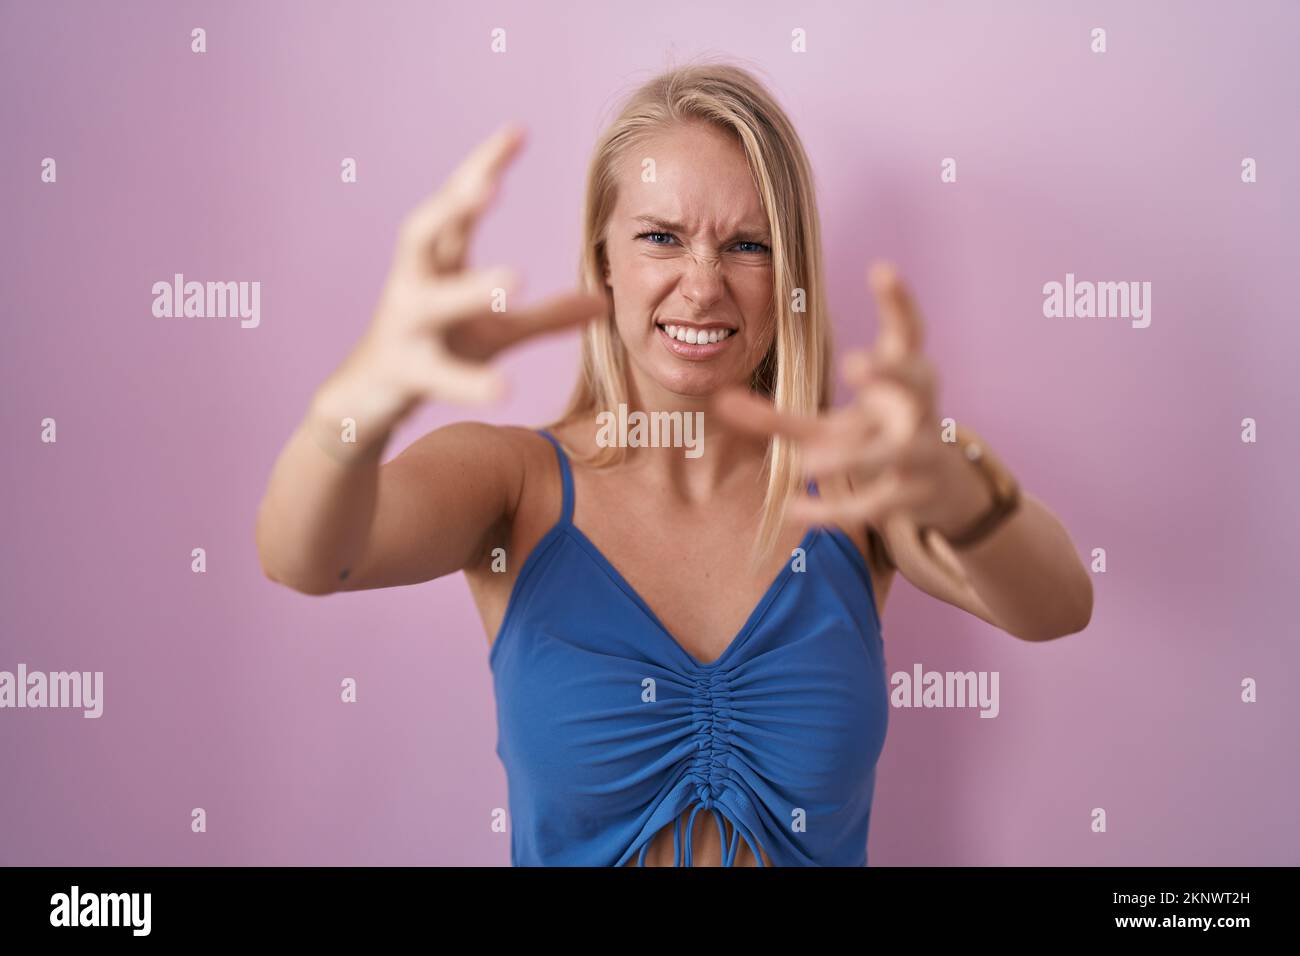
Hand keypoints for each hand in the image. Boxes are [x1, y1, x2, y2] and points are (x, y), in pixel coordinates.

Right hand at [317, 123, 607, 427]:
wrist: (370, 400)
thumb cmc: (439, 350)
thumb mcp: (498, 330)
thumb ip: (549, 315)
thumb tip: (604, 302)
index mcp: (438, 261)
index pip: (458, 203)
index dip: (483, 166)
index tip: (517, 131)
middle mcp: (413, 283)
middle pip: (424, 231)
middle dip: (452, 206)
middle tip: (489, 185)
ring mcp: (403, 326)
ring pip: (429, 302)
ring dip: (466, 289)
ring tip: (515, 278)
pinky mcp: (403, 372)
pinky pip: (435, 375)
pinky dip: (467, 382)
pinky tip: (502, 388)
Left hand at [712, 263, 991, 537]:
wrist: (933, 487)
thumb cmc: (872, 439)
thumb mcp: (828, 424)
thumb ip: (775, 415)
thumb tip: (717, 401)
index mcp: (903, 378)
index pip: (908, 333)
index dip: (898, 302)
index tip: (881, 269)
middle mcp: (917, 410)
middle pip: (915, 384)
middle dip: (887, 375)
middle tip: (853, 362)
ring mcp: (919, 453)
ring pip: (891, 453)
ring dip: (851, 456)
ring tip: (806, 466)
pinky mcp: (910, 496)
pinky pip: (874, 504)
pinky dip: (834, 510)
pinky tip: (792, 508)